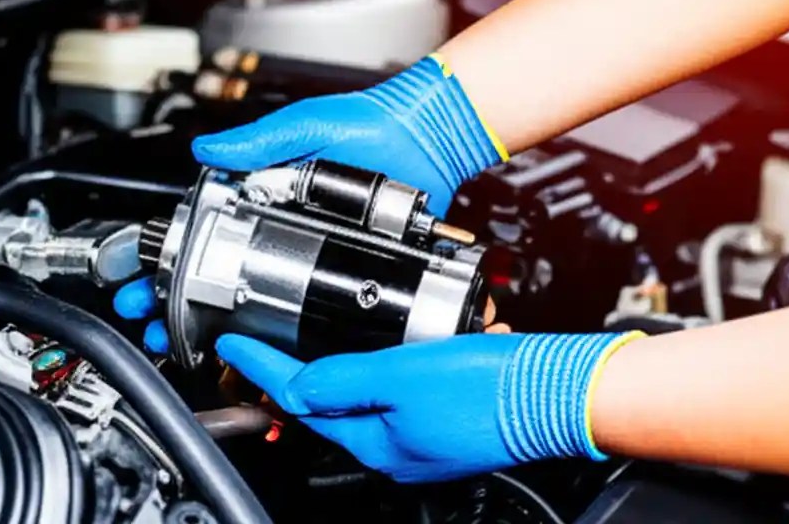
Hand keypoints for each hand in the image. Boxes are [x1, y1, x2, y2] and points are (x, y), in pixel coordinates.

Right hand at [118, 55, 508, 353]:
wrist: (426, 142)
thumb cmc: (370, 125)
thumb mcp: (304, 126)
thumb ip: (258, 141)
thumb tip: (206, 152)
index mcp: (261, 187)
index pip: (201, 226)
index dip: (167, 254)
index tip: (138, 278)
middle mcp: (280, 221)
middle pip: (216, 268)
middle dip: (175, 297)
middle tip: (148, 317)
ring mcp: (309, 249)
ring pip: (254, 289)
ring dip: (215, 318)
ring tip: (182, 338)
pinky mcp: (341, 267)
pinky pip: (306, 300)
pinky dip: (277, 322)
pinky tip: (250, 339)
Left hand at [215, 330, 643, 482]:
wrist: (556, 391)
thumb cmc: (489, 388)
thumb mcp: (401, 373)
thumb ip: (342, 378)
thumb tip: (293, 385)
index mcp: (377, 441)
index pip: (301, 400)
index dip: (260, 369)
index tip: (232, 346)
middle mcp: (395, 448)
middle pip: (327, 407)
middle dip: (294, 374)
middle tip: (262, 346)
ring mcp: (422, 438)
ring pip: (363, 401)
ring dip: (338, 371)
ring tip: (314, 339)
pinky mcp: (447, 423)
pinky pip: (398, 396)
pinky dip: (381, 372)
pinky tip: (386, 351)